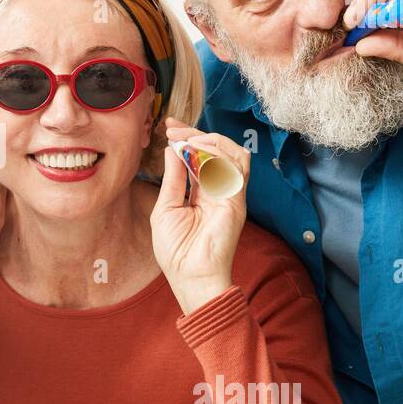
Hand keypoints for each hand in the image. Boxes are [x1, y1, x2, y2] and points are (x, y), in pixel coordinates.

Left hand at [151, 118, 250, 315]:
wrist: (190, 277)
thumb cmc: (175, 250)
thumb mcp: (165, 207)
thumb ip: (173, 178)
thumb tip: (172, 149)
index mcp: (201, 193)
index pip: (200, 157)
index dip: (187, 138)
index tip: (169, 126)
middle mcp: (218, 191)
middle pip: (217, 150)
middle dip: (195, 133)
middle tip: (174, 129)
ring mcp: (230, 195)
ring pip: (233, 153)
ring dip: (209, 141)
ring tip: (187, 140)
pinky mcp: (237, 201)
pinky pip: (235, 169)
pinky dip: (217, 155)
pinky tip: (197, 154)